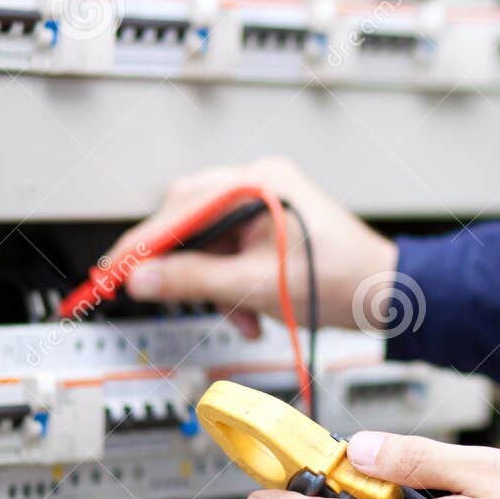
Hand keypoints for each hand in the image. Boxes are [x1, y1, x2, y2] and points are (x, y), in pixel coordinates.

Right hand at [106, 158, 397, 336]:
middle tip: (168, 297)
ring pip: (210, 242)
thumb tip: (142, 280)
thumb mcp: (254, 286)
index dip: (142, 244)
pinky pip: (232, 250)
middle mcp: (260, 183)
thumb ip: (192, 281)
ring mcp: (267, 203)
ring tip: (237, 316)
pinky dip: (231, 283)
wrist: (387, 293)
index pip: (179, 208)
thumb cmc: (341, 280)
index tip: (112, 271)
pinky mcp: (274, 225)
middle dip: (184, 267)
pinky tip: (248, 311)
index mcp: (258, 182)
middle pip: (190, 221)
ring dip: (213, 284)